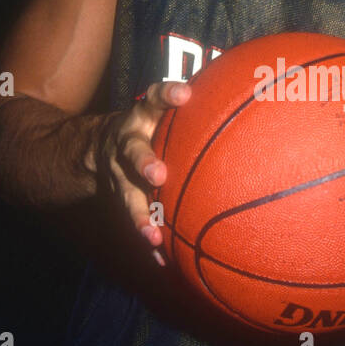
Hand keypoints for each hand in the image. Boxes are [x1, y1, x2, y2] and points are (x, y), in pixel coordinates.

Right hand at [93, 81, 190, 263]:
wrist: (96, 150)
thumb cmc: (151, 127)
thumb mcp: (163, 110)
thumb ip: (196, 105)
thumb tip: (248, 86)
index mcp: (144, 116)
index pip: (154, 98)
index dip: (167, 94)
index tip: (185, 93)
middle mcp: (127, 142)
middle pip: (132, 150)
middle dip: (143, 162)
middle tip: (158, 174)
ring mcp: (119, 173)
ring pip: (127, 194)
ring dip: (140, 215)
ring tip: (152, 235)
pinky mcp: (120, 197)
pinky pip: (134, 219)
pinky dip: (147, 239)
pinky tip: (162, 259)